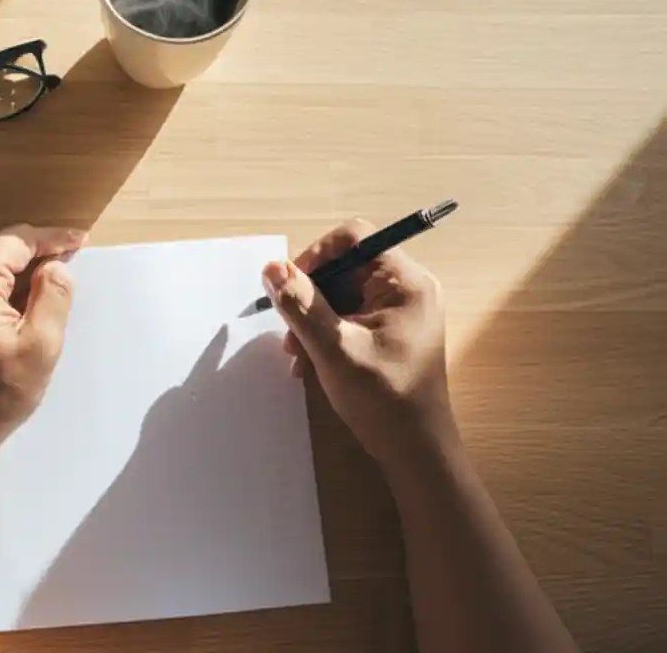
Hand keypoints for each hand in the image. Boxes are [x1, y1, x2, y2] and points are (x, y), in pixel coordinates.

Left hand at [0, 225, 84, 465]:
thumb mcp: (41, 346)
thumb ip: (53, 296)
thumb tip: (55, 266)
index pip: (17, 241)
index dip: (53, 239)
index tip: (81, 240)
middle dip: (36, 256)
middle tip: (69, 267)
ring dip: (18, 275)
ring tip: (49, 290)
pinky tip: (20, 307)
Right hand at [263, 219, 459, 473]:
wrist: (416, 451)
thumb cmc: (383, 399)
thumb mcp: (334, 349)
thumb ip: (302, 305)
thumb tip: (272, 268)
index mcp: (406, 283)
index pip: (354, 238)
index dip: (316, 255)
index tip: (288, 287)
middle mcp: (409, 289)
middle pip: (346, 267)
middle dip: (310, 296)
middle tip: (289, 333)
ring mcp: (402, 311)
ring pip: (343, 294)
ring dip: (313, 319)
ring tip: (297, 355)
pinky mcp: (393, 332)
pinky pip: (351, 315)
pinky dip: (327, 333)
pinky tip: (311, 361)